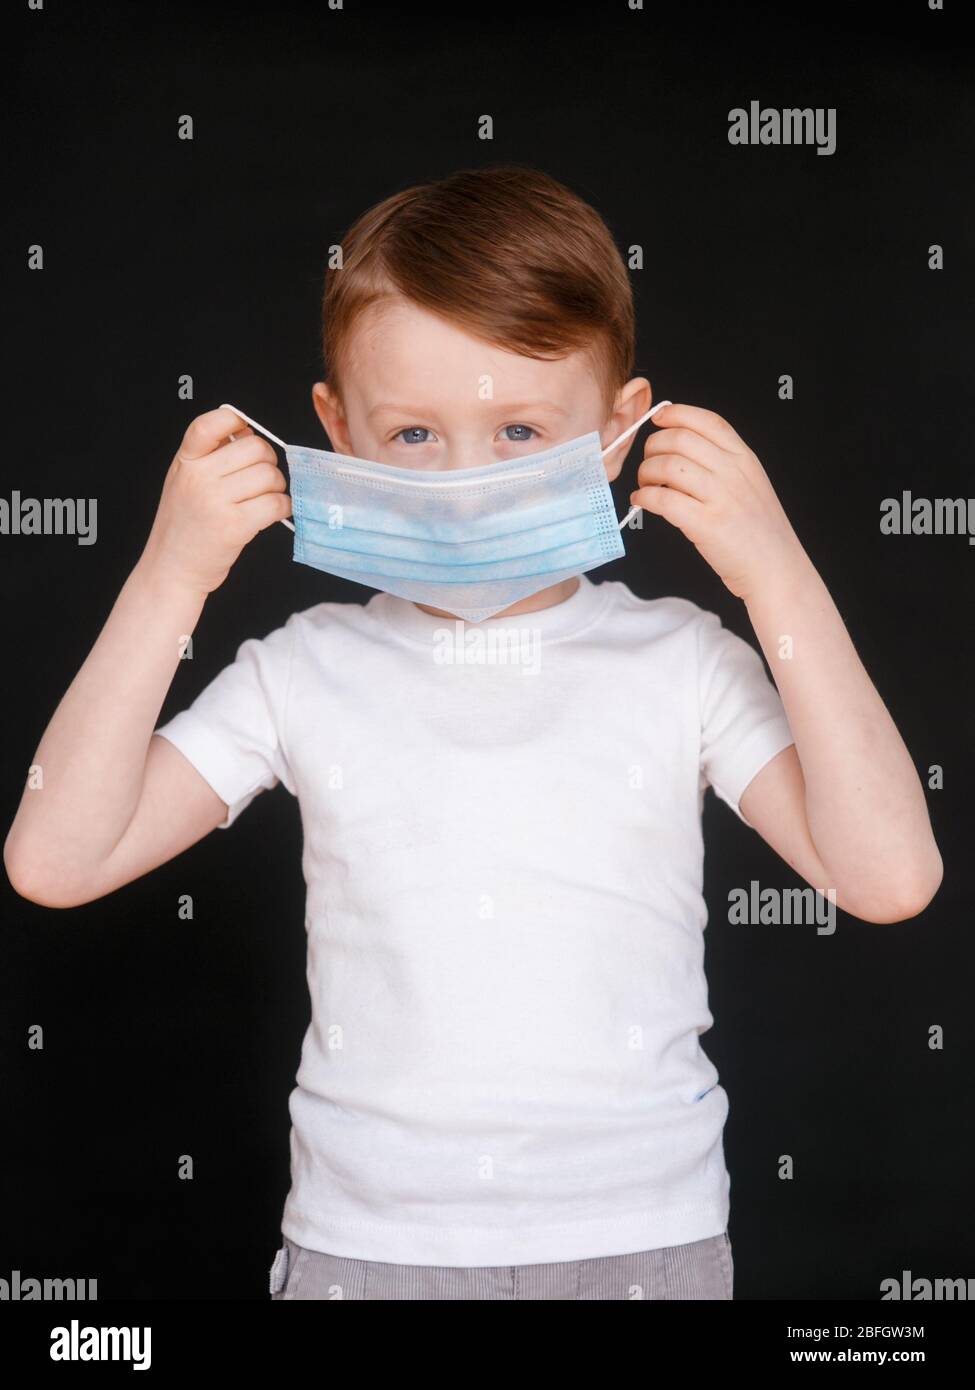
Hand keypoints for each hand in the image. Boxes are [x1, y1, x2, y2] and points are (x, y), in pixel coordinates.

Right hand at [139, 406, 292, 595]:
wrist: (171, 569)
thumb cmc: (184, 526)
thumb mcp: (184, 481)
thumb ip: (210, 455)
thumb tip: (248, 432)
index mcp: (185, 461)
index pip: (210, 424)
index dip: (235, 421)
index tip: (244, 432)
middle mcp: (198, 477)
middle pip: (255, 449)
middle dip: (268, 462)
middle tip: (263, 479)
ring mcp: (216, 501)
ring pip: (270, 476)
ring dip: (278, 487)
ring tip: (266, 499)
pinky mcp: (235, 526)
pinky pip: (275, 503)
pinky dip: (283, 507)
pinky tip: (274, 512)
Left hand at [629, 402, 809, 600]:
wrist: (776, 570)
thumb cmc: (759, 532)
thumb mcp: (751, 484)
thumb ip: (723, 463)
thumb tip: (681, 446)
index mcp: (745, 459)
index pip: (706, 421)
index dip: (676, 414)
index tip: (657, 419)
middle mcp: (733, 472)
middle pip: (679, 439)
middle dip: (652, 447)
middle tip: (647, 465)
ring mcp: (721, 497)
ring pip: (667, 466)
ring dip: (645, 473)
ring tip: (645, 485)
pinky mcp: (706, 524)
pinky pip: (663, 500)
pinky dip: (643, 498)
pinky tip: (641, 502)